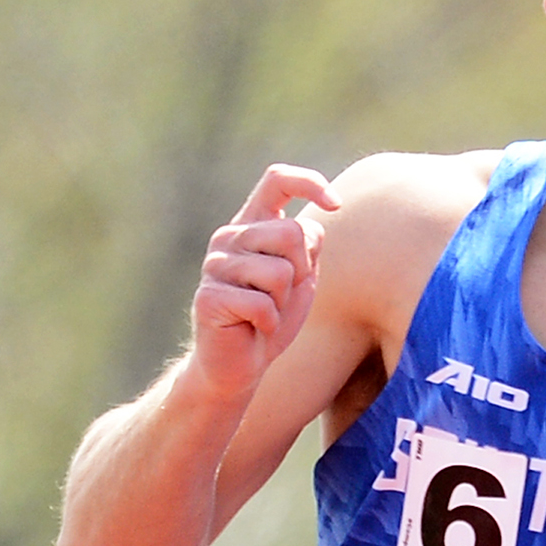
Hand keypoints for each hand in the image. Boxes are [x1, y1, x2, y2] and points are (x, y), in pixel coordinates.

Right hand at [190, 164, 339, 399]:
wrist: (240, 364)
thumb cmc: (274, 316)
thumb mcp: (301, 274)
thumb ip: (308, 243)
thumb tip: (316, 217)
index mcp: (252, 224)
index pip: (277, 180)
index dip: (310, 183)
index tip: (337, 205)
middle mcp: (229, 237)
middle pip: (290, 233)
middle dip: (302, 270)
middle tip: (283, 295)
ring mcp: (215, 266)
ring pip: (280, 272)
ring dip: (284, 301)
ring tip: (265, 312)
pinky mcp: (208, 298)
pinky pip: (262, 304)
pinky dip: (269, 323)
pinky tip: (254, 328)